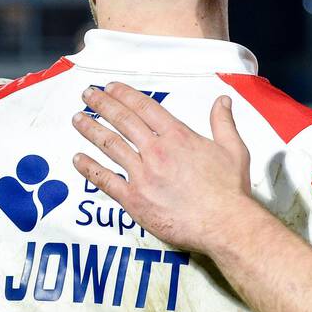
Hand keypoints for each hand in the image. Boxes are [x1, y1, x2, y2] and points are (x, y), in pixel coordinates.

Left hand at [72, 84, 252, 254]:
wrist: (224, 223)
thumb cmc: (230, 191)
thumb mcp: (234, 150)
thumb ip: (223, 123)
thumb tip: (222, 102)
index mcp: (178, 136)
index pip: (145, 108)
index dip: (125, 95)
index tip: (111, 88)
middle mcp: (156, 151)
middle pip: (123, 121)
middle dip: (102, 104)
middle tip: (88, 95)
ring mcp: (143, 175)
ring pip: (110, 145)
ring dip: (91, 129)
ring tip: (78, 119)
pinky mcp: (135, 199)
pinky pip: (106, 180)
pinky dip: (90, 169)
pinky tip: (78, 160)